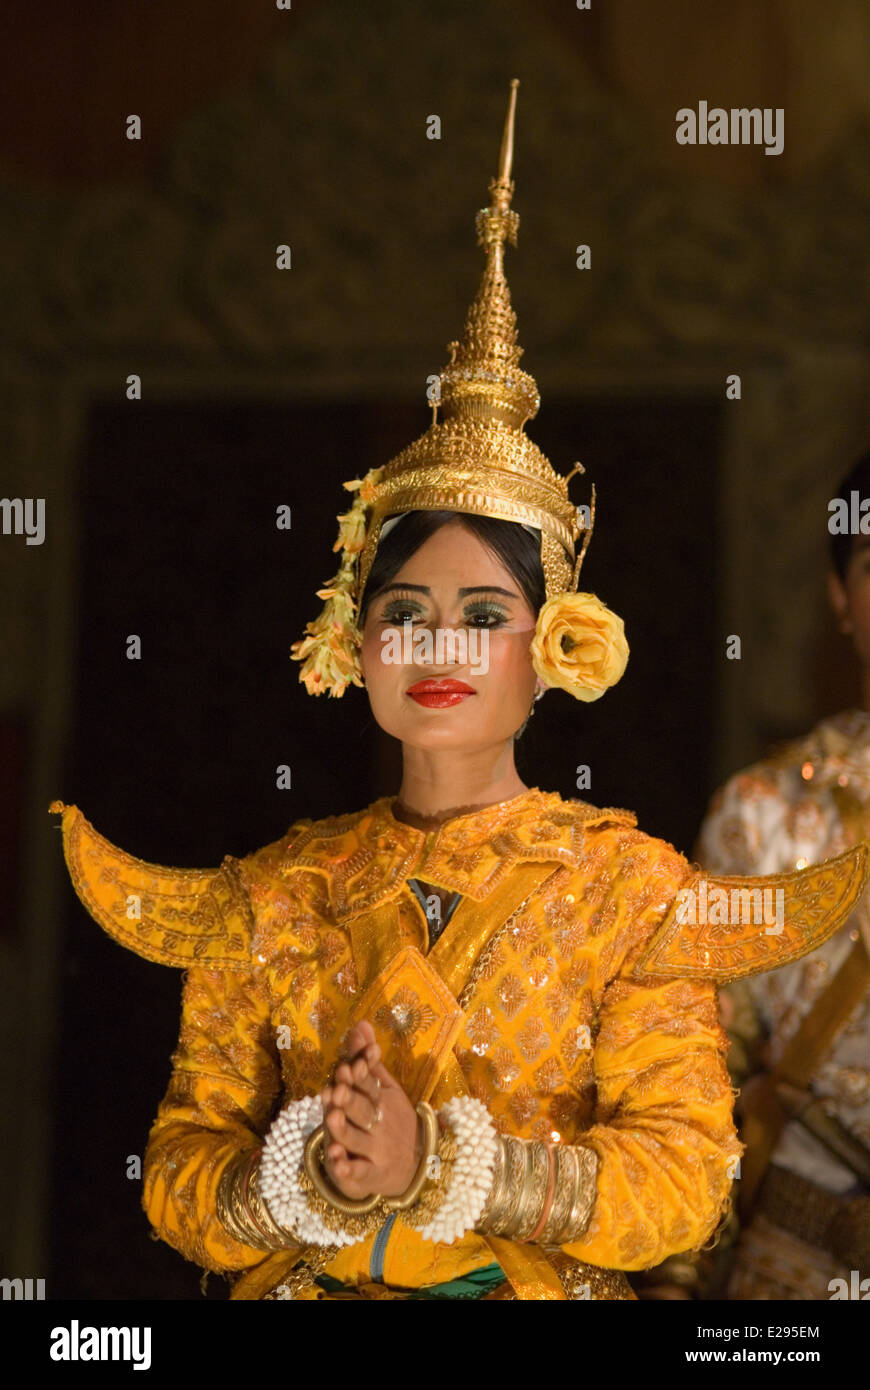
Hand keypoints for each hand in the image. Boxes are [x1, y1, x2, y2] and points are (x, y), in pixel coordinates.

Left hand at [318, 1020, 421, 1200]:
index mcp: (383, 1099)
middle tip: (337, 1089)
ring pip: (358, 1140)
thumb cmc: (391, 1119)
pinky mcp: (373, 1174)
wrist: (417, 1163)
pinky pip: (360, 1173)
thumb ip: (367, 1059)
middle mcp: (380, 1123)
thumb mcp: (384, 1088)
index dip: (360, 1076)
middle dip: (351, 1100)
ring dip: (345, 1130)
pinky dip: (349, 1169)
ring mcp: (377, 1150)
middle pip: (364, 1110)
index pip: (371, 1084)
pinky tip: (337, 1162)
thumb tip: (360, 1023)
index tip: (350, 1066)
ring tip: (332, 1118)